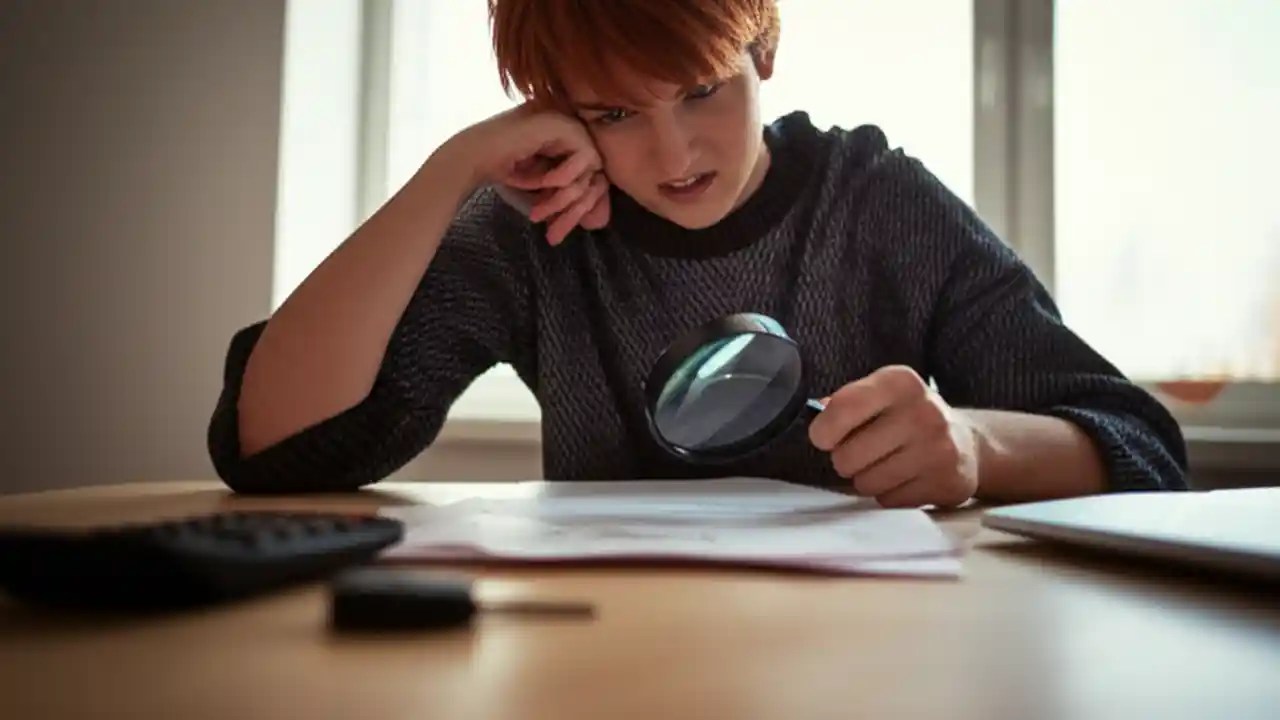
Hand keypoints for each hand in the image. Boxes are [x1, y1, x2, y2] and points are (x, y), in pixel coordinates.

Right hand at [453, 104, 610, 244]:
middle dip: (573, 210)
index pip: (591, 180)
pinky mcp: (562, 123)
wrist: (472, 159)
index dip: (577, 210)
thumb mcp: (542, 194)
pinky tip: (540, 182)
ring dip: (565, 198)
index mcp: (568, 145)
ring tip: (539, 211)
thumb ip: (568, 202)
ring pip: (592, 171)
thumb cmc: (501, 174)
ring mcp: (568, 124)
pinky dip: (562, 177)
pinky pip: (585, 157)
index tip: (555, 231)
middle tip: (552, 233)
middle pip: (595, 177)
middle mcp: (571, 132)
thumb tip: (598, 221)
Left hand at [808, 366, 979, 507]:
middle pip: (848, 456)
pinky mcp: (946, 483)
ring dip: (866, 480)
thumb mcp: (881, 395)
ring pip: (866, 483)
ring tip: (884, 465)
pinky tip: (904, 479)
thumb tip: (818, 414)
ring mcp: (938, 450)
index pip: (844, 407)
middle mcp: (923, 412)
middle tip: (860, 454)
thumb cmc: (907, 417)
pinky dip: (889, 495)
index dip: (823, 431)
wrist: (966, 443)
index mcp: (901, 382)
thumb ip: (846, 402)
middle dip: (845, 460)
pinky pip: (889, 501)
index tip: (823, 438)